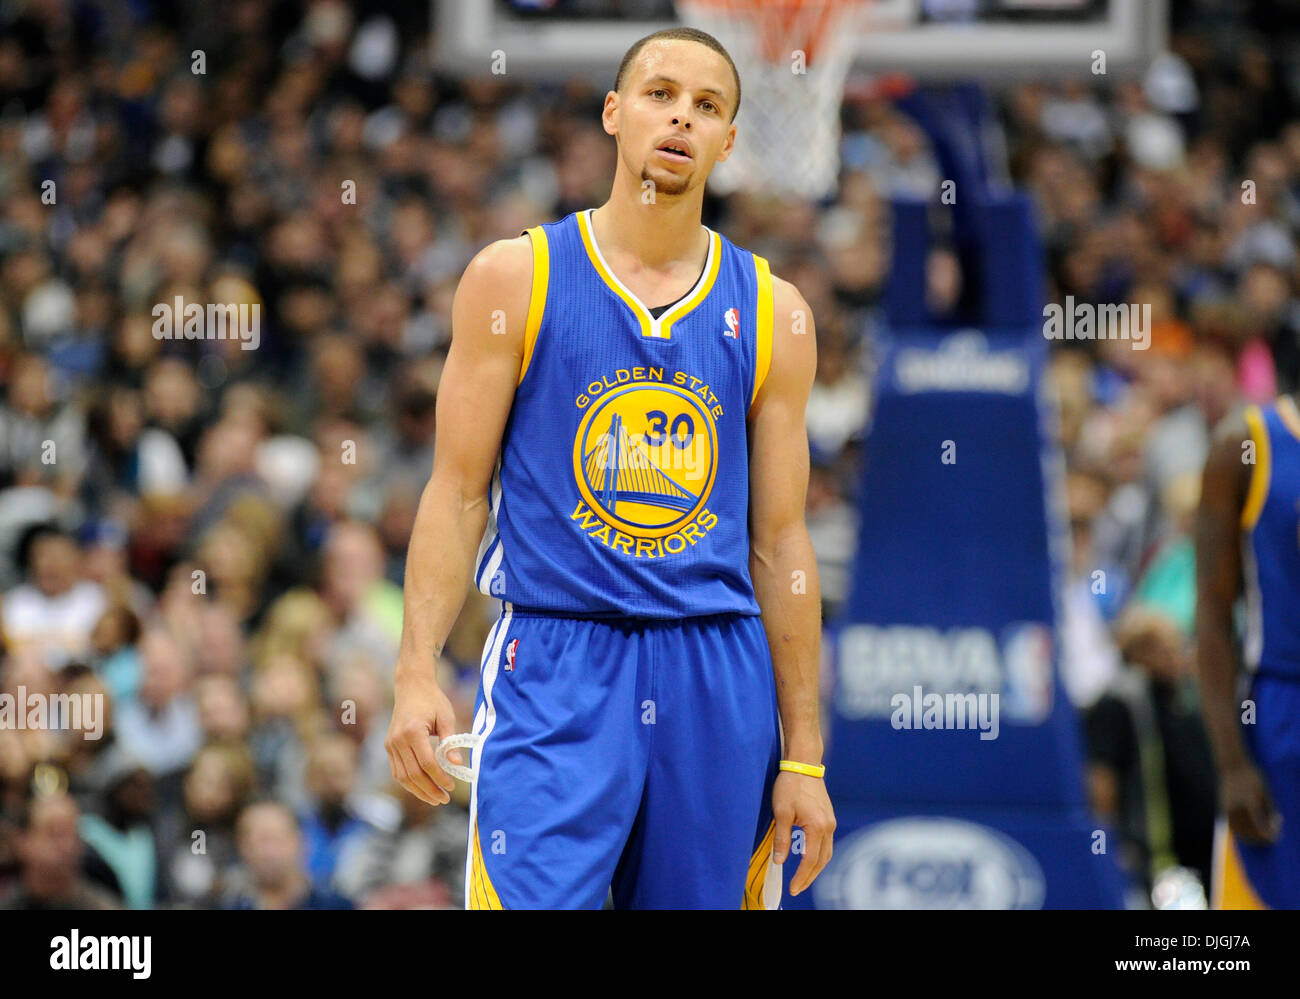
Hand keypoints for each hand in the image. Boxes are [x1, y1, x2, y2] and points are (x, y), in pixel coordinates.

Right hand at [386, 660, 461, 805]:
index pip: (427, 763)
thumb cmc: (432, 700)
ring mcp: (391, 744)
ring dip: (419, 791)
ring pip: (402, 776)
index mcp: (412, 731)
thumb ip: (451, 741)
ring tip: (435, 798)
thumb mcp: (446, 717)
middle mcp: (398, 740)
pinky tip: (423, 789)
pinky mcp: (389, 747)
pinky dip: (409, 783)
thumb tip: (458, 765)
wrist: (411, 686)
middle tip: (445, 798)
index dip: (440, 777)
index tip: (452, 786)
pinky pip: (397, 771)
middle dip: (430, 789)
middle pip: (413, 774)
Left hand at [772, 770, 835, 896]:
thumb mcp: (781, 812)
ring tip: (803, 878)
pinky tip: (810, 860)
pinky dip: (819, 856)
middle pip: (822, 860)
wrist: (803, 764)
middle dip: (810, 877)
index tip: (792, 888)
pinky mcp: (829, 817)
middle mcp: (829, 826)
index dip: (801, 877)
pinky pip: (827, 843)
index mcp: (817, 827)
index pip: (810, 860)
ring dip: (816, 868)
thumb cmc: (790, 786)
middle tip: (797, 888)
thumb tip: (780, 861)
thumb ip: (782, 839)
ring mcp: (831, 822)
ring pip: (827, 853)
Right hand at [1222, 761, 1281, 844]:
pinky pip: (1232, 826)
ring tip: (1260, 839)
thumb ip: (1270, 809)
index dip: (1269, 835)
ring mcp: (1227, 809)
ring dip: (1250, 838)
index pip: (1259, 827)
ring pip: (1239, 831)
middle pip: (1249, 832)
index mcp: (1249, 802)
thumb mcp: (1265, 791)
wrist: (1231, 766)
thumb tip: (1275, 825)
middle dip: (1261, 839)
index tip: (1276, 836)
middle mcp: (1236, 808)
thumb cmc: (1252, 777)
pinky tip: (1248, 833)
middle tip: (1271, 839)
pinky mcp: (1222, 809)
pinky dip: (1241, 833)